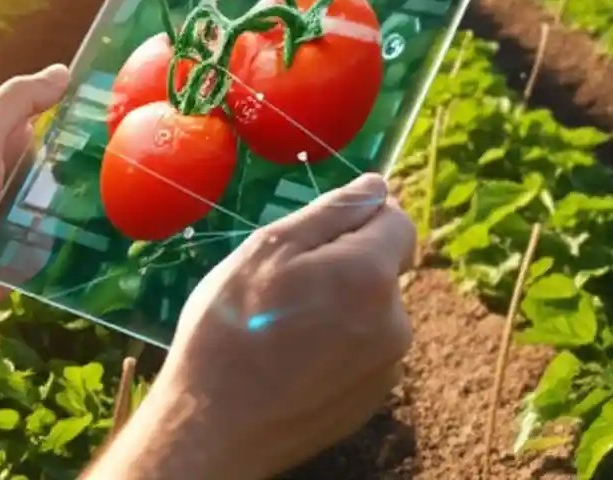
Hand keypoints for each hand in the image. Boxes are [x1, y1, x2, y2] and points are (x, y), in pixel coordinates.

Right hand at [90, 173, 415, 479]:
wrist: (215, 426)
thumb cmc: (231, 327)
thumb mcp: (268, 249)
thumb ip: (332, 212)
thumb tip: (378, 186)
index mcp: (370, 276)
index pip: (397, 221)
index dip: (360, 216)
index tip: (313, 235)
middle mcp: (394, 322)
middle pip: (382, 269)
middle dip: (344, 264)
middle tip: (282, 284)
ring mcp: (386, 366)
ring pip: (370, 311)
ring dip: (339, 305)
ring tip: (281, 326)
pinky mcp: (370, 399)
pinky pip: (361, 350)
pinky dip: (336, 345)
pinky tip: (291, 359)